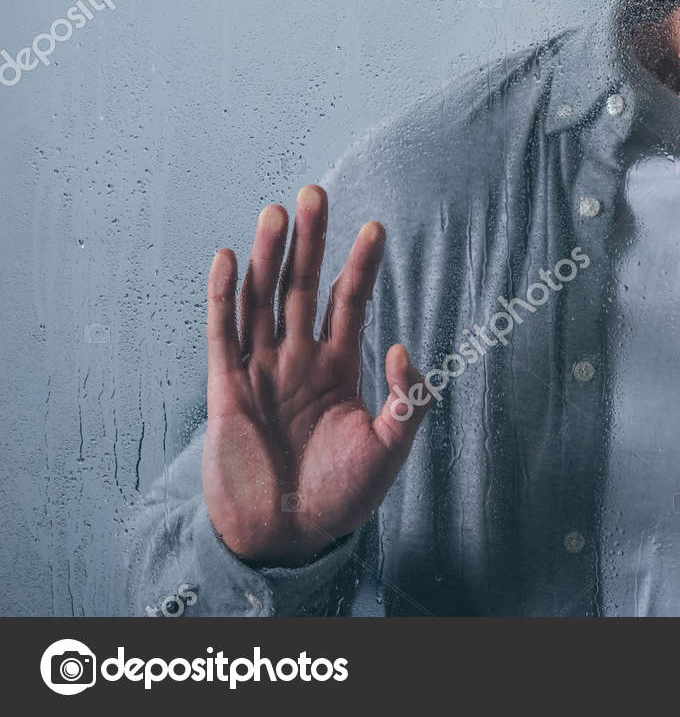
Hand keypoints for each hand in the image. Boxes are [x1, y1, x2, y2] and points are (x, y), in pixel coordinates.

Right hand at [202, 186, 430, 565]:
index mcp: (338, 367)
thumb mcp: (389, 448)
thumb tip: (403, 347)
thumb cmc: (341, 496)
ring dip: (269, 256)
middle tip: (315, 191)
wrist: (289, 539)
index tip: (377, 227)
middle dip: (309, 240)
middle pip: (302, 286)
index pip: (349, 302)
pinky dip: (224, 296)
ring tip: (277, 211)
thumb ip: (406, 400)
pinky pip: (222, 334)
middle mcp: (298, 359)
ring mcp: (261, 369)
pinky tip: (231, 257)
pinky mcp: (226, 388)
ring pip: (263, 299)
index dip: (360, 265)